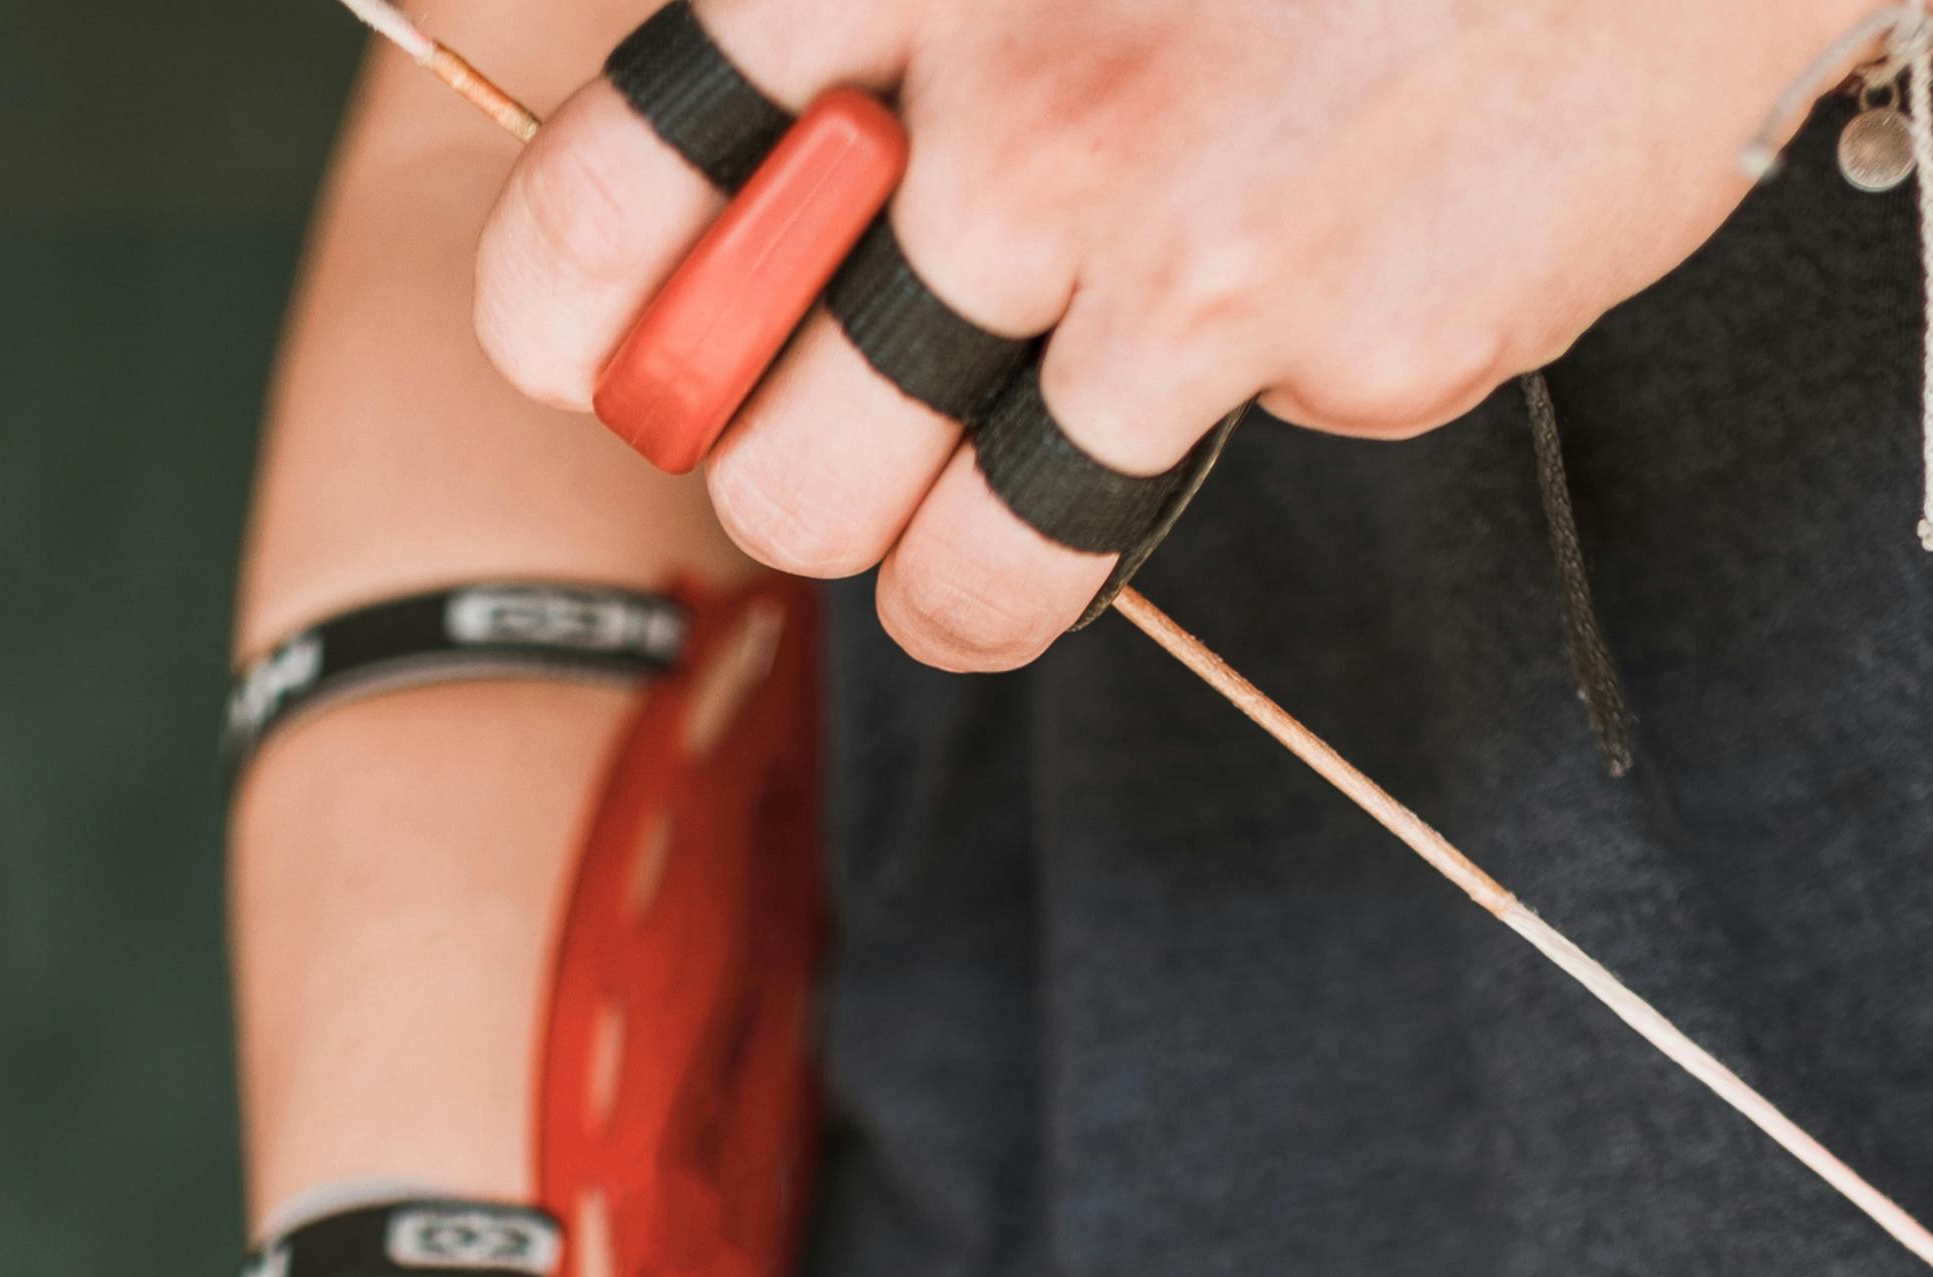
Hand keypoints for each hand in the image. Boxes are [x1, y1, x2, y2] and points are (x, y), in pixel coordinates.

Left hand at [467, 0, 1844, 668]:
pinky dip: (1264, 400)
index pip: (596, 215)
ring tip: (1041, 466)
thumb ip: (883, 21)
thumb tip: (676, 131)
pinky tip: (1347, 240)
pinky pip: (1222, 472)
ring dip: (970, 566)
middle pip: (770, 466)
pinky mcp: (1350, 342)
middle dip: (808, 486)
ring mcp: (1182, 246)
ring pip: (953, 563)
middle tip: (884, 422)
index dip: (582, 334)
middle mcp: (1016, 112)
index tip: (631, 355)